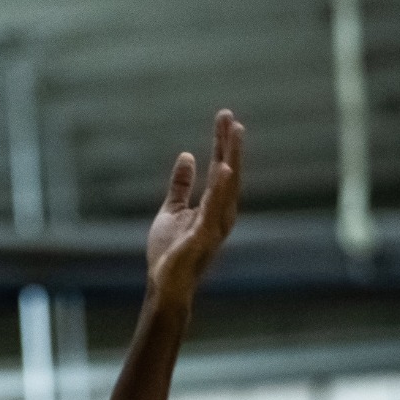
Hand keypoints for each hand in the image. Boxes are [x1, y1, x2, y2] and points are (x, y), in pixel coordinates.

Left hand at [145, 109, 243, 306]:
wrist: (165, 283)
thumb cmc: (171, 250)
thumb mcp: (172, 209)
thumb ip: (181, 185)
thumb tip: (188, 156)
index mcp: (214, 205)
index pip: (220, 168)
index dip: (222, 144)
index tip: (225, 118)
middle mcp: (221, 213)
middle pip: (229, 173)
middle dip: (230, 145)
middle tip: (230, 117)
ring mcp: (215, 225)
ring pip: (226, 187)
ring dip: (231, 159)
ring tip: (234, 134)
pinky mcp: (203, 236)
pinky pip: (213, 209)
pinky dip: (220, 189)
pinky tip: (223, 170)